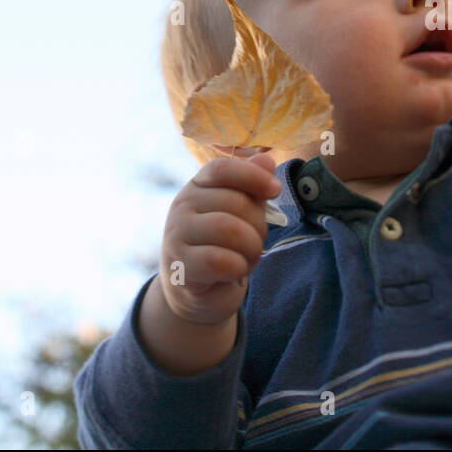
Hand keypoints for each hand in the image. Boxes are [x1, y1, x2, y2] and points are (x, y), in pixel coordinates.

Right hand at [160, 152, 282, 325]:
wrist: (198, 291)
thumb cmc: (224, 245)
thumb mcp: (241, 212)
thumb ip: (252, 185)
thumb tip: (266, 160)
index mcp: (197, 186)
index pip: (222, 169)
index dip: (252, 175)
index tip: (275, 190)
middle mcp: (182, 206)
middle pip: (234, 202)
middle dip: (258, 225)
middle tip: (256, 241)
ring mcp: (177, 236)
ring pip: (229, 230)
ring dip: (251, 247)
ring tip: (248, 256)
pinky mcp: (180, 266)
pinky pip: (220, 260)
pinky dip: (239, 267)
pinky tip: (235, 271)